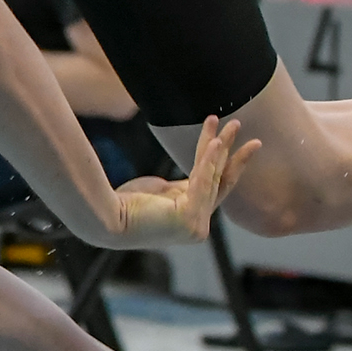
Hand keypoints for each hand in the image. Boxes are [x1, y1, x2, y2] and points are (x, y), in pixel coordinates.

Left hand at [111, 117, 259, 246]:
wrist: (106, 218)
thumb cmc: (126, 204)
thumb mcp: (161, 190)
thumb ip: (184, 185)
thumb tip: (199, 170)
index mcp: (191, 218)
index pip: (215, 187)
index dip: (228, 163)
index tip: (242, 144)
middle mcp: (198, 226)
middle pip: (219, 181)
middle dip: (232, 152)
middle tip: (244, 129)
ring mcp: (195, 226)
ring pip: (212, 177)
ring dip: (221, 147)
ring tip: (230, 124)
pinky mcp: (189, 219)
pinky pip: (201, 181)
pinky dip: (208, 160)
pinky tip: (214, 141)